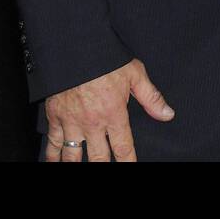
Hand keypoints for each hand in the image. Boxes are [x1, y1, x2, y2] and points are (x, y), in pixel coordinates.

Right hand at [43, 57, 173, 161]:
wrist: (75, 48)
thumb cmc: (105, 58)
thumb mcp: (134, 74)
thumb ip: (151, 97)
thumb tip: (167, 114)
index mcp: (114, 114)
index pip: (123, 148)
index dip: (128, 162)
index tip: (130, 167)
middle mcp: (93, 123)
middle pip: (98, 158)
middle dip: (103, 167)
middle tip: (105, 170)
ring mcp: (72, 122)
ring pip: (73, 155)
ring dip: (76, 165)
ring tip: (78, 170)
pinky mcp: (55, 116)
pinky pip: (52, 142)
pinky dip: (52, 155)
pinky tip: (53, 162)